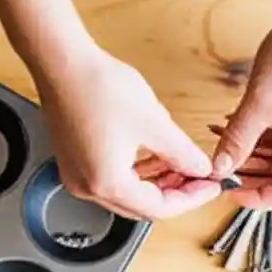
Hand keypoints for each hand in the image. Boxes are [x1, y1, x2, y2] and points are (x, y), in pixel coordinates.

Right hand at [35, 48, 220, 219]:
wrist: (62, 63)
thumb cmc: (97, 87)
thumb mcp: (154, 122)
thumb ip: (182, 153)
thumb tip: (199, 168)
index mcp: (108, 183)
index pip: (159, 208)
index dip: (191, 199)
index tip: (209, 185)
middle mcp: (88, 187)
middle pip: (141, 206)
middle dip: (174, 194)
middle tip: (198, 177)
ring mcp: (77, 176)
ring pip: (126, 195)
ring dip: (155, 184)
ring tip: (180, 165)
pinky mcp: (74, 162)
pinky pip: (111, 180)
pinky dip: (135, 174)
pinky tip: (153, 157)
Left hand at [211, 10, 271, 206]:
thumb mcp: (262, 101)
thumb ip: (238, 139)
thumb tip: (219, 168)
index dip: (257, 196)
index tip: (228, 191)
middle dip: (249, 170)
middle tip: (218, 167)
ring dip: (249, 149)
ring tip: (219, 140)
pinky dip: (257, 132)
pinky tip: (231, 125)